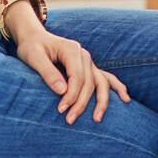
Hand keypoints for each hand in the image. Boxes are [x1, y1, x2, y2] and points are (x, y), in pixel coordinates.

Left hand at [14, 26, 132, 123]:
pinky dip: (117, 88)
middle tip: (70, 120)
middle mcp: (84, 55)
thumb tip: (62, 91)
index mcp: (72, 50)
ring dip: (102, 100)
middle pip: (89, 82)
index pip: (77, 76)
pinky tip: (125, 99)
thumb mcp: (34, 57)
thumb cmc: (32, 47)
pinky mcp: (89, 68)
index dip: (71, 95)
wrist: (34, 37)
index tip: (61, 110)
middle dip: (82, 103)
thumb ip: (48, 73)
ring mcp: (89, 61)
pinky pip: (106, 78)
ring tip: (97, 118)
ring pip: (101, 82)